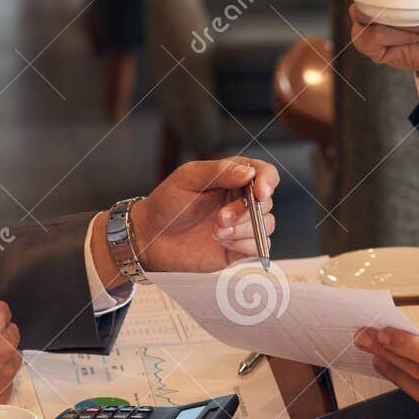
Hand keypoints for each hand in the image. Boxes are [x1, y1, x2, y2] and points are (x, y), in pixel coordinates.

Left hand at [124, 156, 279, 273]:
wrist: (151, 237)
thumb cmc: (167, 203)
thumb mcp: (188, 178)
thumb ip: (220, 171)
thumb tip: (249, 172)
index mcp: (233, 177)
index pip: (265, 173)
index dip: (268, 181)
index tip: (260, 193)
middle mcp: (241, 200)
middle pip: (267, 202)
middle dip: (245, 211)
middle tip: (220, 218)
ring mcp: (241, 224)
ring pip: (266, 225)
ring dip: (243, 229)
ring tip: (216, 231)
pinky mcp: (239, 248)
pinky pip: (258, 247)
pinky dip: (244, 245)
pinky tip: (223, 243)